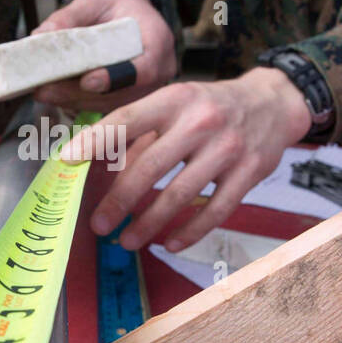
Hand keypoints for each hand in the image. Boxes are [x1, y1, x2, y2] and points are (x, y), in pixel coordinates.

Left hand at [31, 0, 175, 111]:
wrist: (132, 14)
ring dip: (73, 101)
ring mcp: (148, 90)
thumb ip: (69, 16)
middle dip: (79, 93)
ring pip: (111, 104)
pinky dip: (78, 102)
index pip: (144, 68)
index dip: (115, 78)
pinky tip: (54, 95)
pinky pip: (106, 106)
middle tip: (45, 89)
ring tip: (42, 93)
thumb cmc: (116, 5)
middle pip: (121, 92)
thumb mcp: (94, 0)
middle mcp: (159, 70)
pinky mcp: (132, 99)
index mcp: (158, 40)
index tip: (86, 81)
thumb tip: (41, 35)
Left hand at [61, 67, 312, 250]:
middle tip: (98, 224)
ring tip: (126, 240)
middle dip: (119, 200)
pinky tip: (169, 243)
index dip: (95, 141)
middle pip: (150, 166)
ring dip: (149, 224)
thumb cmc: (211, 106)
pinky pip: (215, 210)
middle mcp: (201, 121)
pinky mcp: (249, 173)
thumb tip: (99, 163)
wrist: (273, 103)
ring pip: (180, 195)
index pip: (127, 119)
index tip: (68, 160)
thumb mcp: (178, 103)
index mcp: (176, 99)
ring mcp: (228, 148)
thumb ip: (143, 130)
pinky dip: (190, 232)